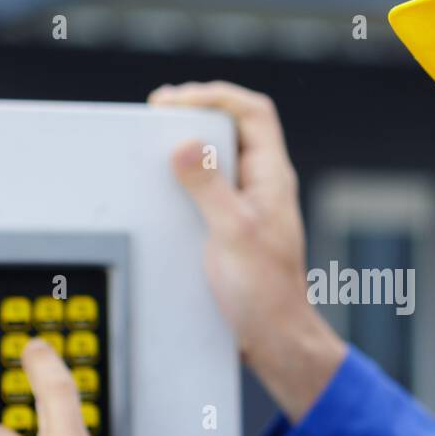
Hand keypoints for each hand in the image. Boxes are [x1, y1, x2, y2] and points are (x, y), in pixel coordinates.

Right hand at [147, 80, 344, 421]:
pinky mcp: (235, 226)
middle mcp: (265, 186)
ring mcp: (251, 205)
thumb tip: (185, 146)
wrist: (275, 338)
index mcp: (273, 178)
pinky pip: (212, 187)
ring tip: (159, 141)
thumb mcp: (232, 234)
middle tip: (161, 112)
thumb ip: (208, 188)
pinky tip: (167, 185)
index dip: (215, 96)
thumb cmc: (265, 293)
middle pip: (236, 127)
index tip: (175, 101)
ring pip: (223, 157)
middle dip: (198, 112)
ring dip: (192, 144)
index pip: (254, 113)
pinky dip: (189, 177)